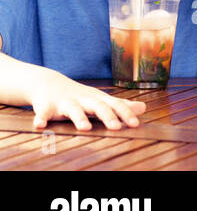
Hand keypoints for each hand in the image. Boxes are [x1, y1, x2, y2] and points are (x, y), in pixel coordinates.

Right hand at [27, 70, 145, 130]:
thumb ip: (120, 105)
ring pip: (73, 110)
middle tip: (116, 127)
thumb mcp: (100, 100)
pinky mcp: (45, 106)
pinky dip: (41, 118)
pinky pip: (42, 113)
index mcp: (97, 99)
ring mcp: (64, 102)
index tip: (136, 124)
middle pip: (97, 107)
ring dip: (79, 118)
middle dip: (107, 116)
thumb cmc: (79, 96)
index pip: (115, 105)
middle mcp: (83, 100)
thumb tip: (143, 108)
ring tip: (85, 127)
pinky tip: (39, 125)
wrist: (48, 83)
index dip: (125, 114)